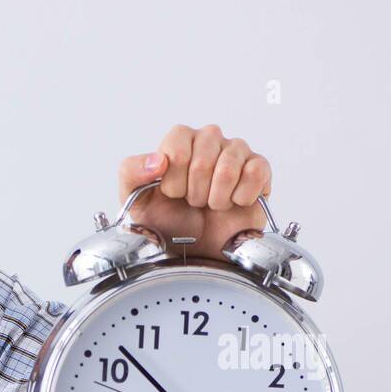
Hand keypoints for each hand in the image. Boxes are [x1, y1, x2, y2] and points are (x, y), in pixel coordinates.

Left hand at [116, 124, 271, 261]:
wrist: (195, 250)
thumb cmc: (168, 222)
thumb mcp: (135, 200)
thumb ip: (131, 172)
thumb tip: (157, 161)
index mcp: (179, 142)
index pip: (178, 143)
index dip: (174, 177)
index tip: (172, 194)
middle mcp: (208, 140)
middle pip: (203, 157)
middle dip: (194, 192)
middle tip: (193, 203)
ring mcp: (235, 152)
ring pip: (228, 167)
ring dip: (216, 198)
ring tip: (211, 205)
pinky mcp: (259, 168)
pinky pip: (256, 171)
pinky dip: (241, 197)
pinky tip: (234, 203)